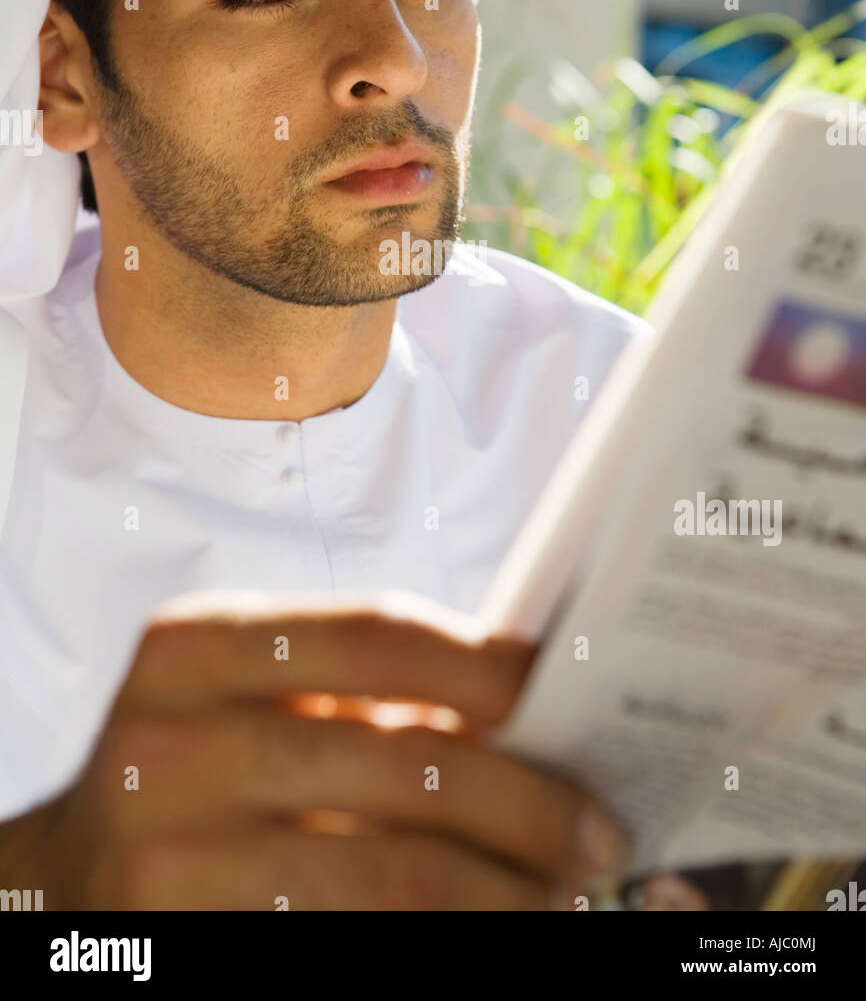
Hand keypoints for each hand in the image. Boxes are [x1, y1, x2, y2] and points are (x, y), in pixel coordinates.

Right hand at [30, 591, 626, 908]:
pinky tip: (487, 924)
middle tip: (595, 828)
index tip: (556, 692)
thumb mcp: (243, 695)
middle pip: (401, 763)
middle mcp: (171, 748)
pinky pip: (357, 938)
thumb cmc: (192, 764)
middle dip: (525, 801)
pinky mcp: (193, 942)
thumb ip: (354, 685)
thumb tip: (523, 697)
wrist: (70, 876)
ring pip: (394, 873)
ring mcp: (174, 860)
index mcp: (193, 649)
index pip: (371, 635)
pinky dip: (444, 934)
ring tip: (560, 890)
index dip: (484, 663)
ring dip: (504, 886)